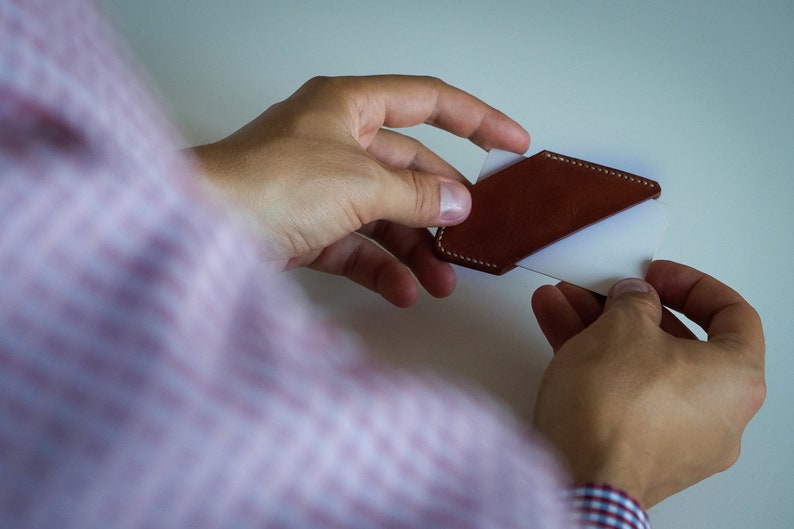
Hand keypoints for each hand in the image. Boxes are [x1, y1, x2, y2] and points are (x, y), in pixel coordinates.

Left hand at [192, 75, 529, 306]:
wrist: (199, 230)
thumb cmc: (267, 184)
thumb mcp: (360, 182)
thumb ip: (417, 194)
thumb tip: (457, 204)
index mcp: (347, 107)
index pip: (426, 101)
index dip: (477, 120)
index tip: (512, 143)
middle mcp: (334, 142)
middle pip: (408, 170)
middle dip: (441, 207)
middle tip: (473, 235)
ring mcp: (319, 187)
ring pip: (384, 214)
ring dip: (416, 249)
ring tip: (443, 280)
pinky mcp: (306, 228)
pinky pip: (357, 247)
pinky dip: (381, 268)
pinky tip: (403, 291)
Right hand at [530, 260, 764, 508]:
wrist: (579, 477)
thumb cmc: (615, 412)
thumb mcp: (623, 326)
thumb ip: (633, 301)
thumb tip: (633, 300)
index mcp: (735, 378)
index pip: (732, 316)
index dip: (692, 285)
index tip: (657, 277)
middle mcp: (716, 414)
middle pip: (675, 342)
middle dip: (628, 309)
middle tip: (602, 292)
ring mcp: (677, 438)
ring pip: (639, 367)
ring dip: (599, 331)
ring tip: (562, 304)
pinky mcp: (639, 452)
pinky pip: (621, 395)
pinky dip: (594, 364)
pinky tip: (558, 333)